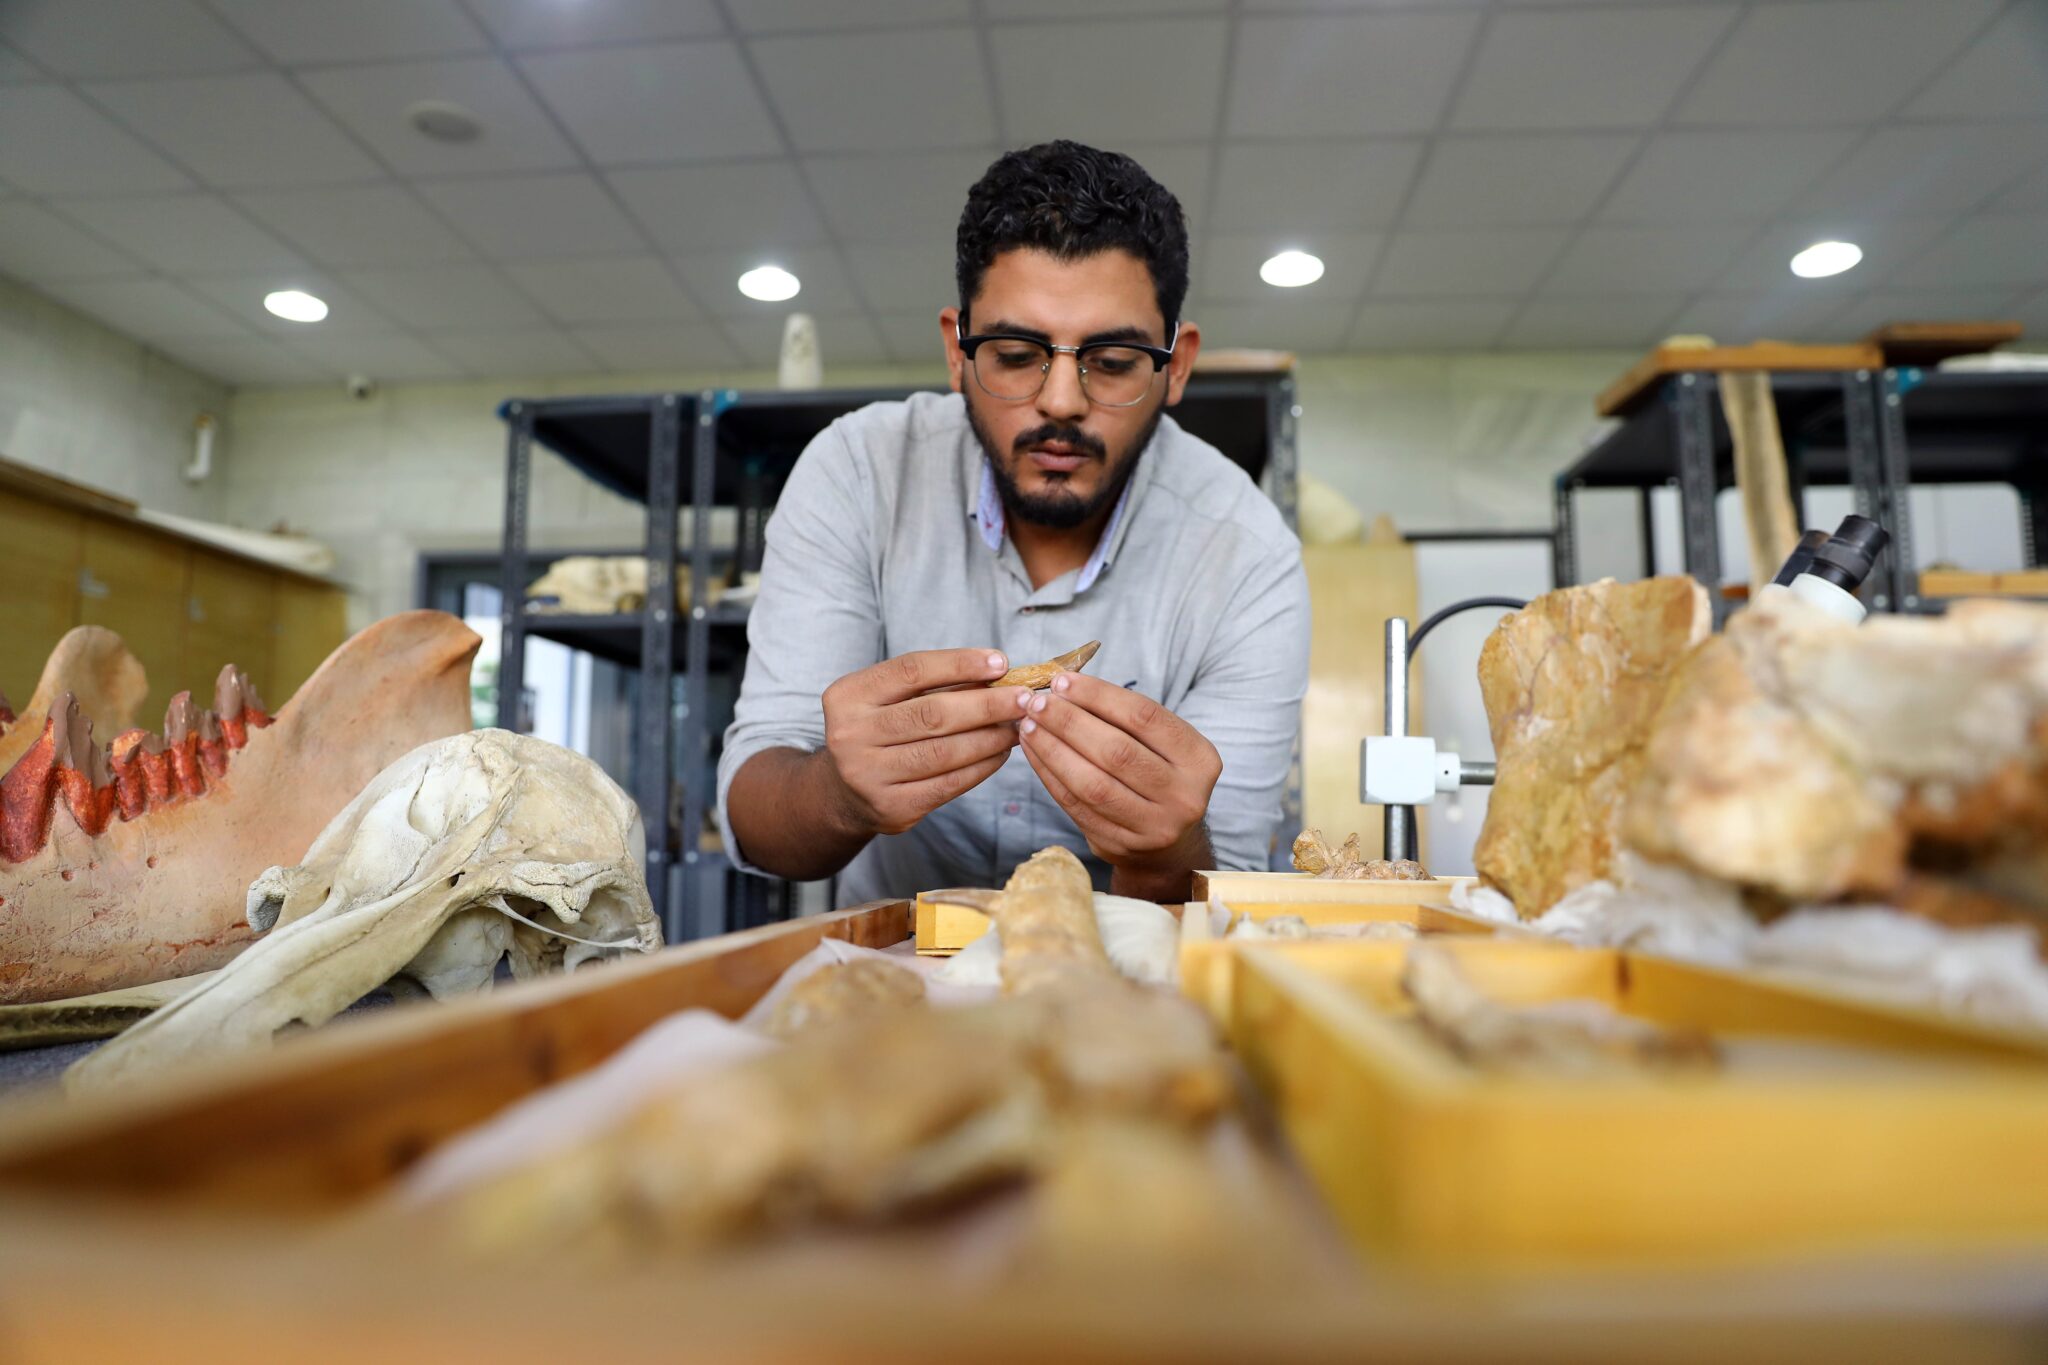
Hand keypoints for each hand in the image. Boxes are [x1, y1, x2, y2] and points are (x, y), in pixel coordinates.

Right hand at [821, 649, 1032, 837]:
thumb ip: (935, 684)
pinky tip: (1000, 753)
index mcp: (848, 696)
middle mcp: (850, 735)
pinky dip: (981, 767)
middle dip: (987, 704)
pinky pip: (948, 784)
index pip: (912, 670)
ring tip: (1018, 726)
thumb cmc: (880, 731)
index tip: (1001, 663)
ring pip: (944, 752)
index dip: (960, 663)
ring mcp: (868, 775)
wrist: (845, 792)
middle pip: (932, 713)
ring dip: (990, 737)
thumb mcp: (890, 699)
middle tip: (1024, 698)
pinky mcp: (892, 808)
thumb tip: (999, 671)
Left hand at [1016, 673, 1221, 875]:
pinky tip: (1035, 752)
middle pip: (1116, 751)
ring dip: (1053, 750)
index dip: (1099, 696)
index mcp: (1199, 759)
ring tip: (1029, 725)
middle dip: (1069, 722)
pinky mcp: (1120, 846)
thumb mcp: (1161, 744)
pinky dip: (1050, 776)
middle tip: (1037, 703)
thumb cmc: (1158, 775)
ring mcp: (1153, 827)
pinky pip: (1076, 807)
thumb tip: (1065, 687)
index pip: (1144, 717)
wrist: (1169, 844)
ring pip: (1092, 784)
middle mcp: (1183, 796)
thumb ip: (1124, 717)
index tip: (1063, 681)